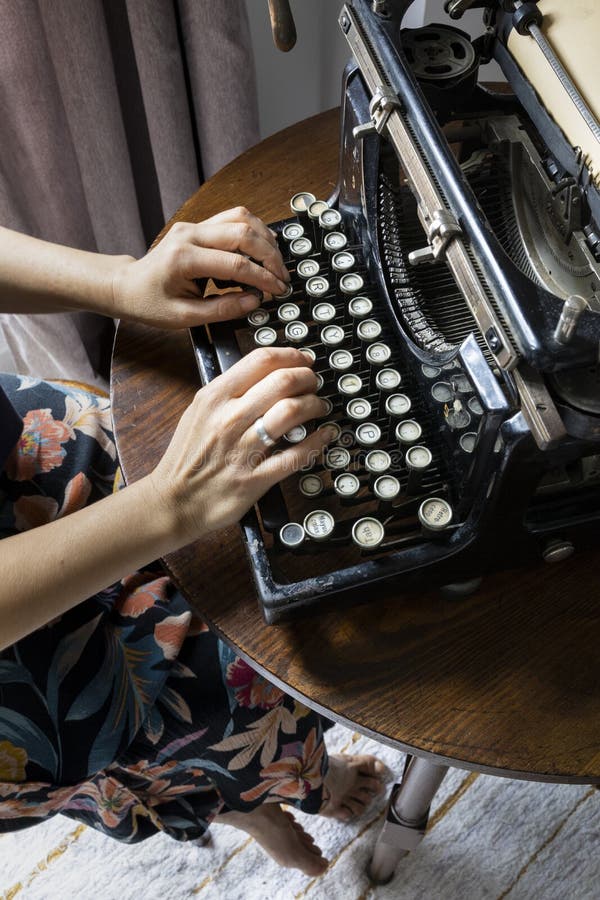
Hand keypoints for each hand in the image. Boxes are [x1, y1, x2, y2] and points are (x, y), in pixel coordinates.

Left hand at [111, 207, 289, 328]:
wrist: (127, 285)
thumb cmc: (149, 302)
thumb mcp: (184, 317)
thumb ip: (222, 309)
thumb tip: (254, 301)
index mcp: (184, 258)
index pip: (235, 263)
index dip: (262, 278)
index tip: (277, 290)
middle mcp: (190, 234)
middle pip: (243, 232)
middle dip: (269, 255)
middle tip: (281, 278)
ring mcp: (194, 226)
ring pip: (241, 217)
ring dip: (264, 238)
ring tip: (275, 263)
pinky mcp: (198, 226)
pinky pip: (232, 219)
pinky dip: (253, 231)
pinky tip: (262, 249)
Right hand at [148, 348, 335, 542]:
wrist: (174, 501)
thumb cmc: (188, 457)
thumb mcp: (198, 412)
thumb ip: (228, 392)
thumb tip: (266, 374)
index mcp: (214, 398)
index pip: (261, 360)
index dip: (291, 356)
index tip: (303, 361)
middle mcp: (228, 419)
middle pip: (282, 382)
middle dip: (308, 378)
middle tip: (314, 384)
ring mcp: (242, 449)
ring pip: (291, 412)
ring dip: (314, 405)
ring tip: (319, 407)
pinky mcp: (254, 478)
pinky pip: (295, 455)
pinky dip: (317, 441)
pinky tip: (325, 435)